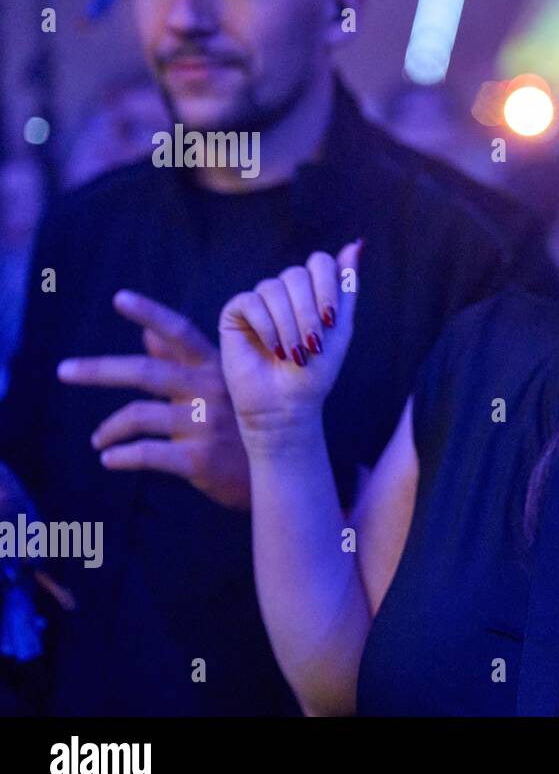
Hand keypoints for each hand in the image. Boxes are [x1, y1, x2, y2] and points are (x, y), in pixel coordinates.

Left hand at [57, 290, 253, 509]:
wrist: (279, 476)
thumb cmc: (246, 428)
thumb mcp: (222, 390)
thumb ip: (181, 362)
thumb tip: (145, 332)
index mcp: (217, 370)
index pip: (181, 333)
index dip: (151, 313)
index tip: (118, 297)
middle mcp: (212, 390)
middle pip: (147, 372)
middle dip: (99, 370)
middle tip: (63, 370)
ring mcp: (206, 424)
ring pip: (138, 416)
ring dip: (109, 429)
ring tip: (98, 440)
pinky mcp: (199, 459)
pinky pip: (145, 454)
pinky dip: (120, 457)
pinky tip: (109, 459)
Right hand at [218, 240, 361, 443]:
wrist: (287, 405)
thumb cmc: (317, 371)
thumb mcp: (341, 327)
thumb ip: (347, 286)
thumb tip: (358, 242)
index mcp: (312, 291)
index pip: (319, 262)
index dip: (326, 286)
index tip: (331, 319)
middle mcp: (285, 291)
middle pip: (297, 274)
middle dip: (308, 312)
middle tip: (312, 345)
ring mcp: (259, 300)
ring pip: (273, 288)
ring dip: (289, 324)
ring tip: (295, 354)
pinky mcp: (235, 313)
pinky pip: (251, 302)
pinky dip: (267, 327)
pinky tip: (274, 349)